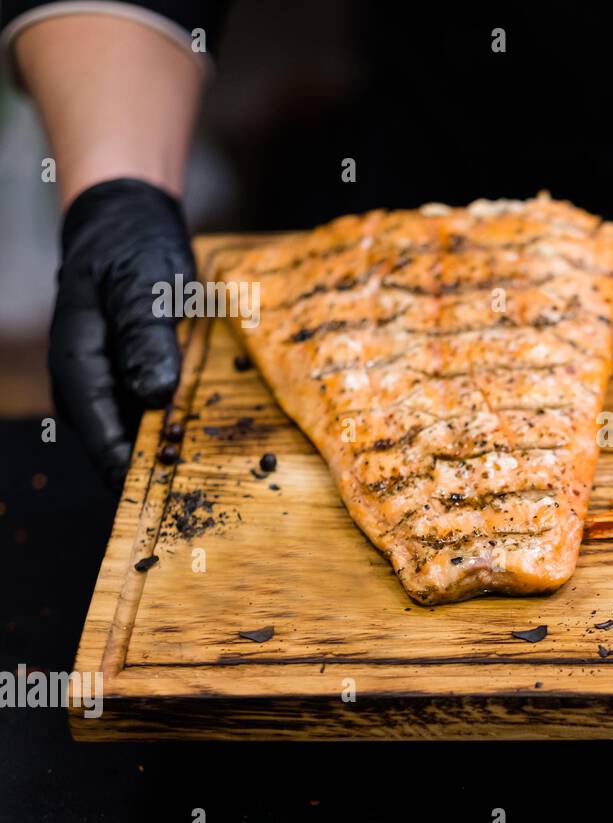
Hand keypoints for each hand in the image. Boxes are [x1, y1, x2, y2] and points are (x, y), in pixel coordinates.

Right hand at [50, 178, 194, 487]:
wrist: (128, 225)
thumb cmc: (131, 249)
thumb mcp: (144, 285)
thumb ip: (147, 337)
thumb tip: (154, 394)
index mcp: (78, 364)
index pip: (102, 437)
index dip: (134, 473)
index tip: (173, 497)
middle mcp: (89, 383)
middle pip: (120, 446)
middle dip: (162, 468)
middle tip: (212, 492)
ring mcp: (110, 383)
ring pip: (140, 433)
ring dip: (176, 449)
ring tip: (224, 472)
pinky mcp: (134, 378)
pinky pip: (155, 413)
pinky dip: (182, 425)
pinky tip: (218, 434)